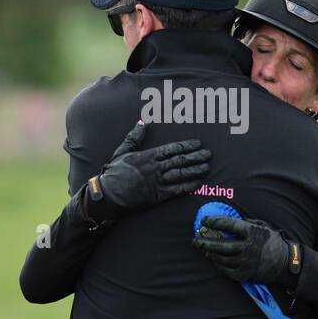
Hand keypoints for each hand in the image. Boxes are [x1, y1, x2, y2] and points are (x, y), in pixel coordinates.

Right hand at [91, 121, 211, 213]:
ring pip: (180, 174)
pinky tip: (198, 183)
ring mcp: (157, 182)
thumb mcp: (122, 151)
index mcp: (148, 156)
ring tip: (207, 167)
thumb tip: (142, 122)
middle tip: (208, 154)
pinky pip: (176, 190)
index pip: (172, 148)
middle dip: (196, 157)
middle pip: (180, 160)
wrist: (108, 194)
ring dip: (195, 170)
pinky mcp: (157, 196)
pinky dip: (188, 186)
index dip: (187, 146)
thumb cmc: (114, 172)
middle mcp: (155, 168)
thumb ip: (134, 137)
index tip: (198, 143)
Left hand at [193, 214, 300, 284]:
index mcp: (252, 232)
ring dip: (210, 254)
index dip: (214, 222)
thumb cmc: (273, 241)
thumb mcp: (263, 226)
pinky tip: (214, 260)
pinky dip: (218, 265)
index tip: (205, 220)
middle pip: (220, 245)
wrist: (286, 262)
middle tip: (195, 240)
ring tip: (204, 250)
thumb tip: (228, 221)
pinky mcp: (246, 274)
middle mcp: (248, 248)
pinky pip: (227, 270)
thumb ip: (246, 222)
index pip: (228, 225)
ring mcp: (246, 262)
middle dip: (205, 243)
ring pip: (221, 259)